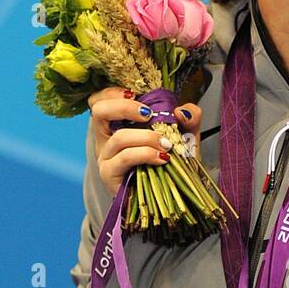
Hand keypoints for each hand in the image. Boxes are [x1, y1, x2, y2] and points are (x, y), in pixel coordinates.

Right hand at [87, 87, 202, 197]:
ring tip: (166, 145)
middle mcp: (106, 138)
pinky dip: (146, 154)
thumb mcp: (185, 136)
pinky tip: (162, 159)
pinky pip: (125, 158)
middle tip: (148, 114)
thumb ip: (190, 118)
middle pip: (98, 111)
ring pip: (118, 138)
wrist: (171, 196)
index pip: (99, 100)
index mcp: (117, 123)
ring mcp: (106, 157)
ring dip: (146, 137)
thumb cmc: (171, 163)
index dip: (112, 92)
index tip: (136, 94)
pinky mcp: (110, 174)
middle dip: (124, 107)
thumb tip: (181, 111)